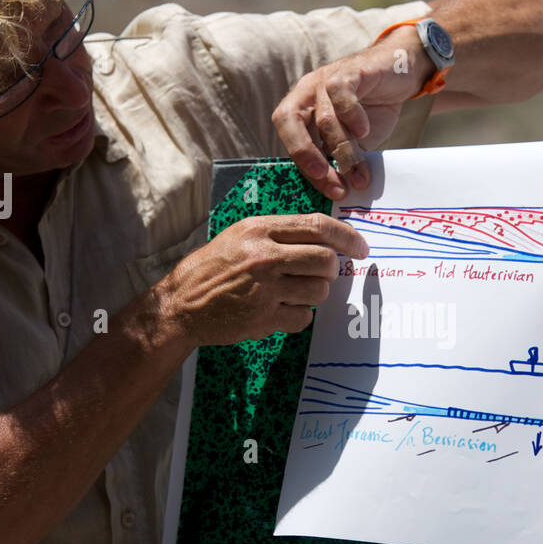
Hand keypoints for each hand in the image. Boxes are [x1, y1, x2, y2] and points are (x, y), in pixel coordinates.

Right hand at [168, 213, 368, 345]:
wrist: (181, 304)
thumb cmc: (213, 268)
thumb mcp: (241, 236)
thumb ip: (279, 234)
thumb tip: (325, 239)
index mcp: (259, 229)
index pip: (318, 226)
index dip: (348, 237)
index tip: (361, 247)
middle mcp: (264, 256)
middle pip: (326, 260)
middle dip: (333, 269)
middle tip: (324, 274)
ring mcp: (265, 288)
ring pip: (319, 291)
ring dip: (314, 294)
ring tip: (291, 292)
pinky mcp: (264, 317)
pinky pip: (304, 317)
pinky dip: (298, 316)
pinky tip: (278, 311)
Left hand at [271, 31, 433, 199]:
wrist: (400, 74)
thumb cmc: (372, 110)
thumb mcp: (353, 140)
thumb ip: (339, 158)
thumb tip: (336, 190)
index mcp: (302, 109)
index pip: (288, 135)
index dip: (301, 162)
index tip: (325, 186)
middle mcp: (307, 92)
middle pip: (290, 120)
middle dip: (307, 155)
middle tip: (332, 183)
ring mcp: (326, 79)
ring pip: (324, 118)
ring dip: (344, 152)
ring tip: (360, 175)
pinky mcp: (349, 71)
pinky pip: (340, 92)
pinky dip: (351, 115)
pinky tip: (364, 131)